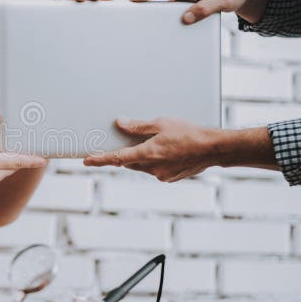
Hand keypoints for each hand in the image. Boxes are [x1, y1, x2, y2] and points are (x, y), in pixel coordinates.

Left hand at [84, 117, 219, 181]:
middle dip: (123, 154)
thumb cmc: (189, 132)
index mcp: (147, 154)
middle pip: (128, 162)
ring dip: (140, 156)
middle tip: (119, 142)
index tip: (86, 161)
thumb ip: (138, 126)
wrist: (214, 149)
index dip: (100, 159)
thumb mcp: (162, 123)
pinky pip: (154, 169)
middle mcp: (152, 167)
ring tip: (152, 142)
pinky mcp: (169, 177)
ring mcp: (161, 175)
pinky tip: (165, 150)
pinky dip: (153, 161)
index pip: (117, 158)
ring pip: (141, 166)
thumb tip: (120, 124)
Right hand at [129, 0, 270, 24]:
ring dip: (153, 11)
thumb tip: (185, 18)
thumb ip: (205, 9)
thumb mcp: (224, 1)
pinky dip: (166, 17)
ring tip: (140, 24)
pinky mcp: (189, 3)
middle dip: (143, 2)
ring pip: (166, 4)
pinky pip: (174, 10)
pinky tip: (163, 28)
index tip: (133, 0)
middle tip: (127, 12)